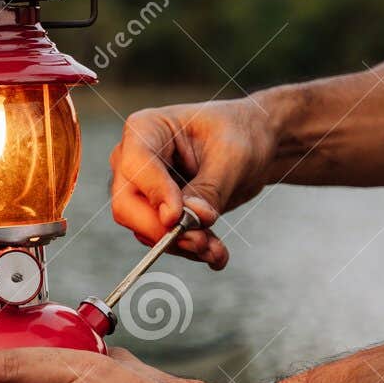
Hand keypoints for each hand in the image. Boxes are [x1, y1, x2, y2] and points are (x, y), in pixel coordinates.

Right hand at [109, 99, 279, 268]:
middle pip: (127, 205)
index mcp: (145, 129)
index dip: (154, 195)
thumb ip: (208, 189)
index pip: (136, 167)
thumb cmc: (241, 134)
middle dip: (163, 230)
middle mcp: (134, 159)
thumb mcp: (232, 158)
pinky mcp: (157, 210)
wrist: (255, 142)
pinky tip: (216, 254)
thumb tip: (189, 219)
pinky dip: (189, 249)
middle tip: (199, 241)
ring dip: (181, 245)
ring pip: (145, 228)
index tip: (177, 217)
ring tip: (216, 251)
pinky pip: (163, 237)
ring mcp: (142, 187)